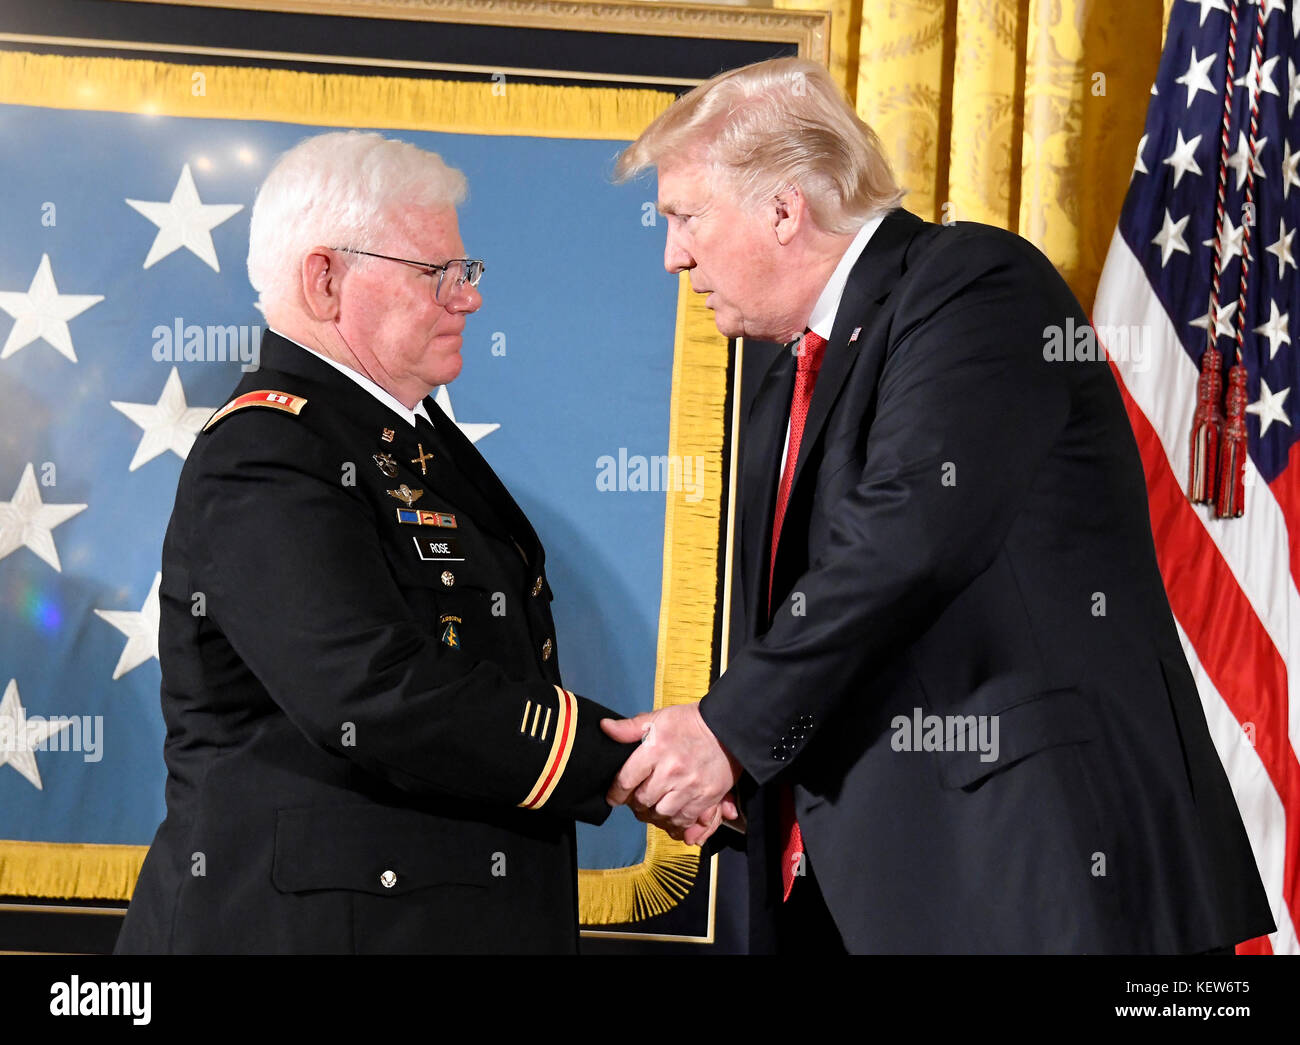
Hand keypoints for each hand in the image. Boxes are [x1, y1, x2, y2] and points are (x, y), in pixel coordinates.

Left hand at [601, 703, 741, 841]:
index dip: (616, 793)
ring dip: (654, 815)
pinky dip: (676, 822)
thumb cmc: (690, 722)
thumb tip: (605, 727)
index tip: (614, 797)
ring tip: (652, 809)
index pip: (626, 780)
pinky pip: (685, 819)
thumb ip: (629, 728)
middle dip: (635, 804)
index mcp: (656, 749)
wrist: (727, 728)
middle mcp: (671, 771)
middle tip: (636, 802)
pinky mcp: (707, 796)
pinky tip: (671, 816)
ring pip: (662, 814)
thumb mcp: (659, 718)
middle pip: (643, 800)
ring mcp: (690, 786)